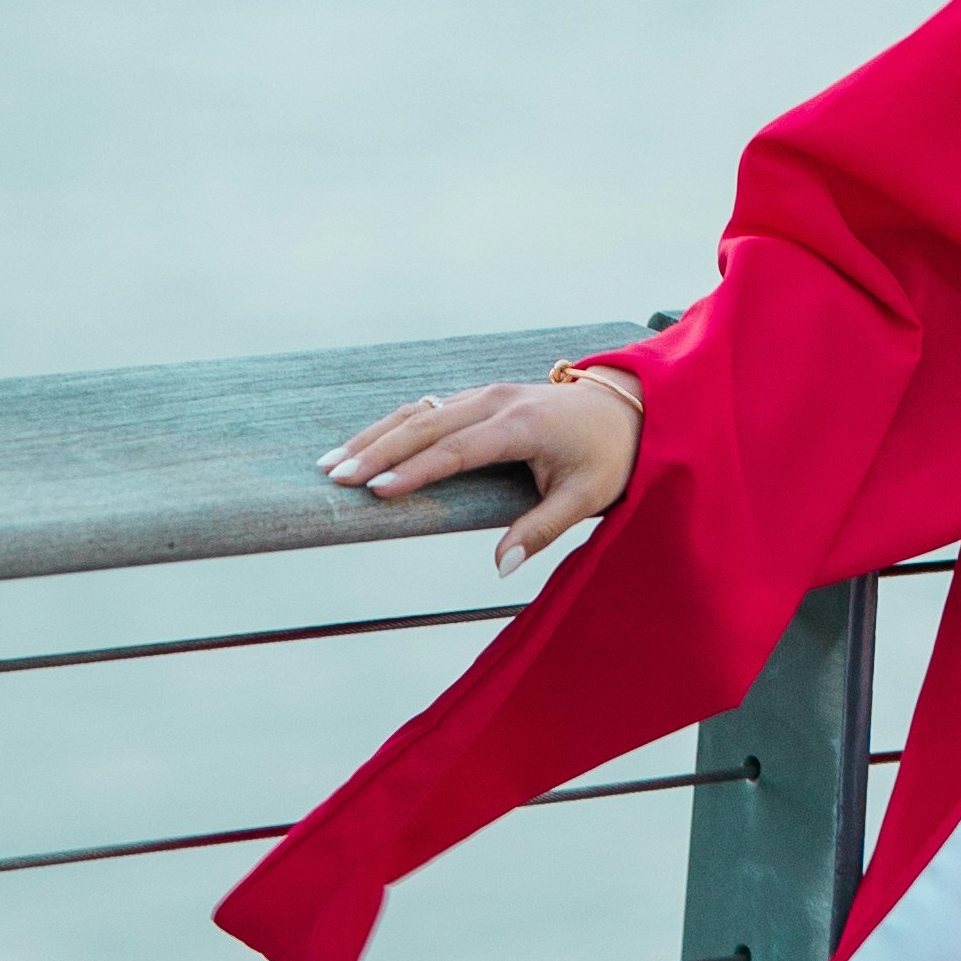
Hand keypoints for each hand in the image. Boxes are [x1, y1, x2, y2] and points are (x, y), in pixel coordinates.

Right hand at [318, 372, 646, 572]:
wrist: (630, 409)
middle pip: (426, 424)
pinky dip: (391, 427)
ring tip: (331, 463)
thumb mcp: (587, 498)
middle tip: (335, 478)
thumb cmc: (609, 457)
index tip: (376, 489)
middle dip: (377, 451)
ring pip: (419, 411)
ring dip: (374, 436)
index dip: (415, 469)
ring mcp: (484, 394)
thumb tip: (501, 566)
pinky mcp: (478, 397)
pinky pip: (427, 409)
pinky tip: (362, 447)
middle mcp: (496, 401)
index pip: (457, 449)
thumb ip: (542, 530)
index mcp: (521, 425)